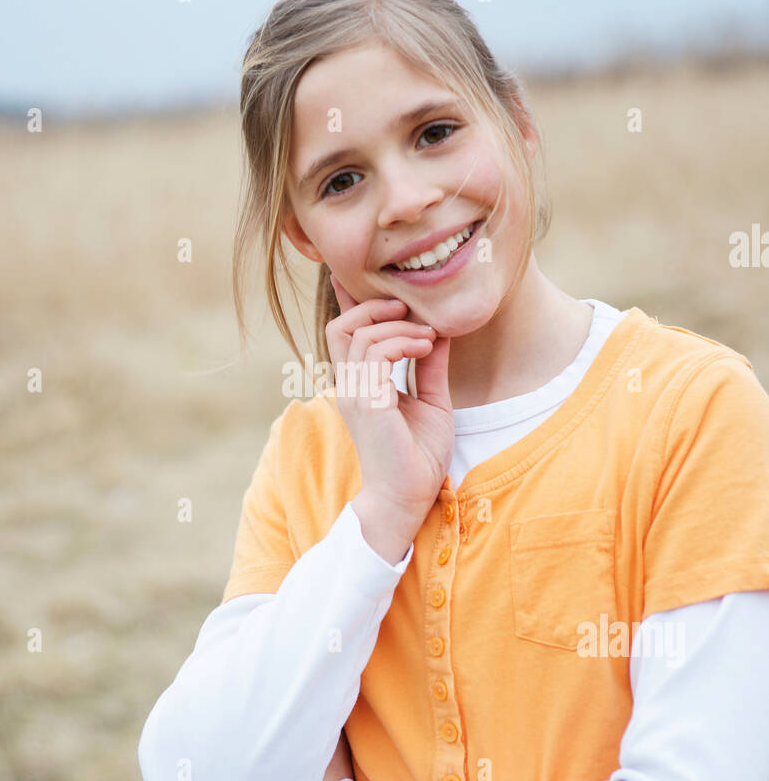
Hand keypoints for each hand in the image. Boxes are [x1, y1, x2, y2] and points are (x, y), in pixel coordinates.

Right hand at [326, 275, 453, 528]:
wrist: (406, 499)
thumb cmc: (416, 459)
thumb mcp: (431, 402)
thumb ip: (430, 367)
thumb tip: (440, 332)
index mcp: (360, 385)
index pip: (346, 334)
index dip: (354, 303)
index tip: (370, 281)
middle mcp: (350, 386)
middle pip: (341, 326)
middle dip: (374, 308)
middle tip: (411, 312)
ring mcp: (354, 393)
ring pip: (357, 334)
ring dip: (398, 326)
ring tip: (429, 336)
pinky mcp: (366, 401)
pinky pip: (374, 353)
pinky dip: (402, 342)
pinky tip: (426, 348)